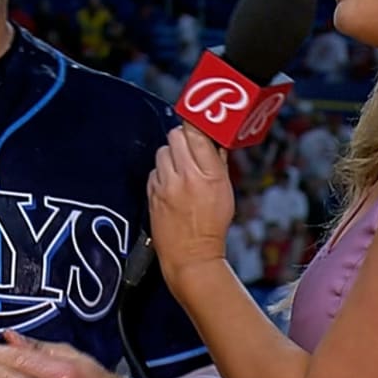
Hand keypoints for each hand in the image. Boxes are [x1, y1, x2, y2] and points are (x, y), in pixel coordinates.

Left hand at [146, 125, 233, 290]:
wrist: (191, 255)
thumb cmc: (212, 226)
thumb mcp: (225, 192)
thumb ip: (218, 163)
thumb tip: (215, 141)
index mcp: (210, 175)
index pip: (197, 134)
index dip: (196, 124)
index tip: (197, 122)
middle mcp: (186, 177)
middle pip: (176, 136)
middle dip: (182, 137)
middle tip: (188, 145)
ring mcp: (166, 185)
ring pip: (162, 151)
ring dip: (171, 154)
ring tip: (179, 167)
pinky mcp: (152, 194)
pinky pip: (154, 170)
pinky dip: (161, 172)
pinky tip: (170, 183)